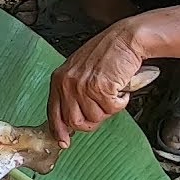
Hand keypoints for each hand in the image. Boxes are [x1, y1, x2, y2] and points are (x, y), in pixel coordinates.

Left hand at [47, 20, 148, 147]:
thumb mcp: (80, 71)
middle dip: (92, 121)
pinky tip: (120, 88)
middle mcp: (68, 83)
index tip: (64, 141)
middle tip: (103, 108)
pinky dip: (121, 101)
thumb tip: (71, 120)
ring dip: (108, 108)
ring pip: (95, 117)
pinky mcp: (101, 88)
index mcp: (60, 79)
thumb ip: (72, 92)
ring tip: (113, 91)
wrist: (126, 38)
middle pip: (75, 121)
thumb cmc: (107, 52)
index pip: (54, 112)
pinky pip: (112, 109)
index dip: (59, 130)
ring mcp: (83, 86)